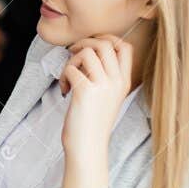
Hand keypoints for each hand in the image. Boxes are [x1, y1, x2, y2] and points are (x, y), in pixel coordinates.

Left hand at [57, 35, 133, 187]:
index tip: (91, 48)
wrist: (88, 148)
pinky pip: (71, 68)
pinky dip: (63, 76)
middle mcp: (116, 81)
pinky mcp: (85, 91)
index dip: (107, 39)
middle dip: (85, 43)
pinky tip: (64, 90)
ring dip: (72, 59)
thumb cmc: (92, 123)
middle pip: (105, 43)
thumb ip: (104, 76)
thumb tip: (87, 52)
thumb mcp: (107, 97)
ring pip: (87, 51)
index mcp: (124, 82)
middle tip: (74, 56)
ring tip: (69, 76)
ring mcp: (102, 86)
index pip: (125, 47)